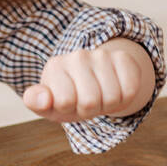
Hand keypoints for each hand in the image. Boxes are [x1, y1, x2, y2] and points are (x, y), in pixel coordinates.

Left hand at [23, 41, 153, 122]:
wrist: (94, 81)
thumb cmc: (67, 96)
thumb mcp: (47, 104)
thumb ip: (36, 102)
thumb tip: (42, 99)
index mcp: (54, 66)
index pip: (65, 101)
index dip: (69, 110)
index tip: (67, 102)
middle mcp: (76, 56)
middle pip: (90, 101)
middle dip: (90, 110)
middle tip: (86, 102)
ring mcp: (100, 55)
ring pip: (112, 97)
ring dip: (108, 105)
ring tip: (99, 96)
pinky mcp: (122, 57)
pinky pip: (130, 89)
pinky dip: (125, 98)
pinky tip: (114, 89)